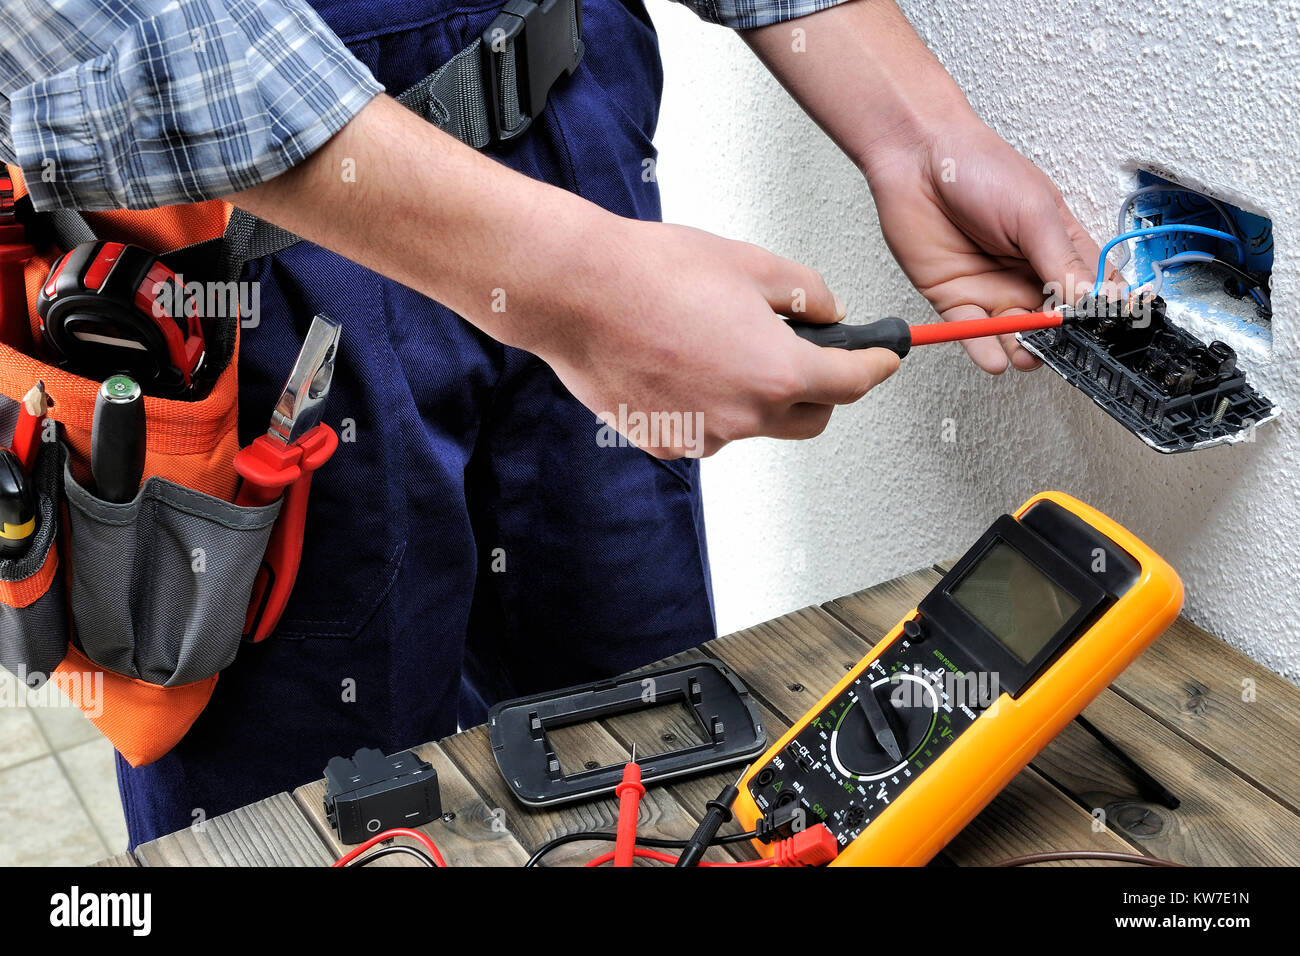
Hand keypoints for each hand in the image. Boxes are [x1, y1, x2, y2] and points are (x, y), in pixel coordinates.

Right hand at [527, 218, 899, 457]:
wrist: (576, 292)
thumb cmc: (651, 274)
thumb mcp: (751, 264)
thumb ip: (808, 294)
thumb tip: (829, 313)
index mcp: (776, 373)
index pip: (852, 383)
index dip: (875, 367)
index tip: (883, 361)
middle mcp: (743, 416)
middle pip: (810, 418)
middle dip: (819, 389)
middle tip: (804, 352)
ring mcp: (702, 435)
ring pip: (754, 423)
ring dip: (755, 394)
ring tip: (716, 342)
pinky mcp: (665, 442)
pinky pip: (706, 428)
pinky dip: (709, 403)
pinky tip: (682, 362)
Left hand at [863, 118, 1103, 373]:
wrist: (918, 158)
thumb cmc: (980, 168)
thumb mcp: (1034, 212)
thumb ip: (1060, 259)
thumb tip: (1089, 298)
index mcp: (1058, 248)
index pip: (1090, 290)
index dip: (1101, 313)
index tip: (1108, 333)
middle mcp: (1027, 273)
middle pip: (1053, 321)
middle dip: (1060, 340)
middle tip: (1063, 350)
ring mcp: (991, 288)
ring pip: (1014, 333)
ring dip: (1023, 349)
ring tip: (1027, 358)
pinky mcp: (954, 298)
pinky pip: (971, 332)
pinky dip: (984, 349)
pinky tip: (996, 360)